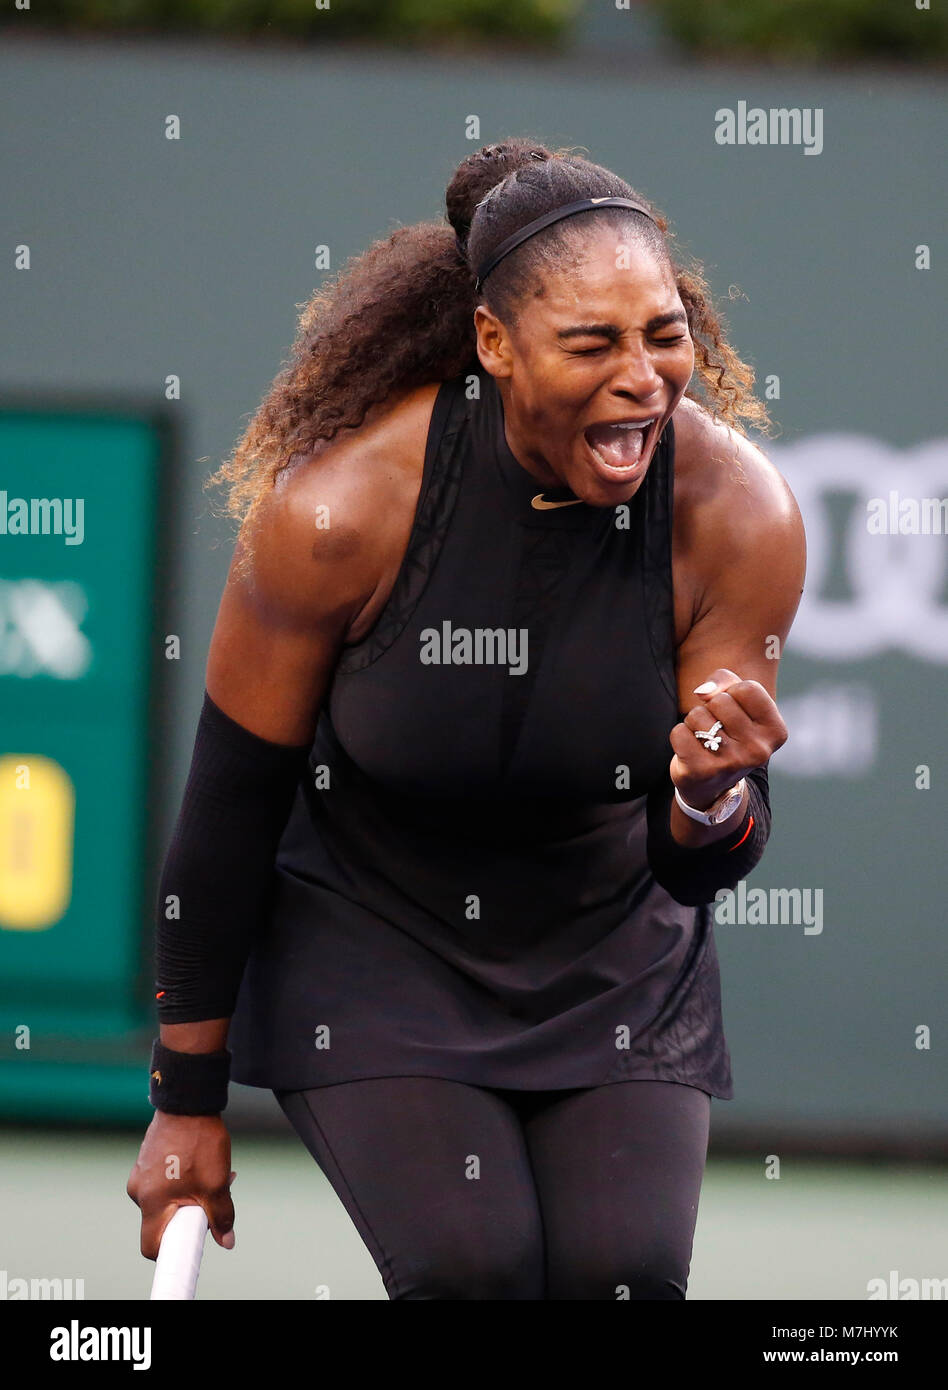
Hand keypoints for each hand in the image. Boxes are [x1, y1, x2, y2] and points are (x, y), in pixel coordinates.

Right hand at [126, 1111, 236, 1260]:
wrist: (188, 1101)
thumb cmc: (199, 1142)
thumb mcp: (215, 1183)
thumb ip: (221, 1215)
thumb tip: (227, 1240)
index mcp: (150, 1202)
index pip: (151, 1246)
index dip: (172, 1251)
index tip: (192, 1244)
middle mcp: (139, 1191)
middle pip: (163, 1221)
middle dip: (189, 1216)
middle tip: (212, 1200)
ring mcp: (142, 1174)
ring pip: (166, 1199)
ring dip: (190, 1195)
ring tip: (213, 1176)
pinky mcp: (148, 1161)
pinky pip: (164, 1182)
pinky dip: (183, 1181)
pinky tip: (202, 1164)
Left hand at [669, 666, 786, 810]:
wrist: (712, 785)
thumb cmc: (728, 733)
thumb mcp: (738, 704)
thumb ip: (726, 681)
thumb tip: (703, 691)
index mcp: (776, 732)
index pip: (747, 688)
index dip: (733, 692)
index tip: (734, 710)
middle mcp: (759, 751)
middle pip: (720, 700)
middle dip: (711, 708)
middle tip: (717, 729)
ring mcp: (731, 763)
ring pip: (697, 714)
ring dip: (695, 722)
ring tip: (705, 740)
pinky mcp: (702, 771)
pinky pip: (679, 732)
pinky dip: (680, 735)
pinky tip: (692, 750)